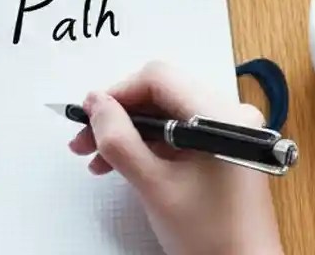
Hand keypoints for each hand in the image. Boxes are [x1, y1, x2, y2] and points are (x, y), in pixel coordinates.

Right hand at [68, 62, 283, 254]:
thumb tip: (95, 102)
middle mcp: (230, 115)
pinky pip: (177, 132)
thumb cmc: (210, 235)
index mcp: (222, 116)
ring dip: (128, 132)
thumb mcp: (154, 185)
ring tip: (95, 158)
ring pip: (165, 113)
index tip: (88, 116)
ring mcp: (228, 131)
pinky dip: (147, 144)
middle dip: (118, 115)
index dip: (118, 93)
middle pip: (160, 94)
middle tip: (83, 140)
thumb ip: (119, 139)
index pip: (159, 78)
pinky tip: (121, 165)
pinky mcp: (223, 148)